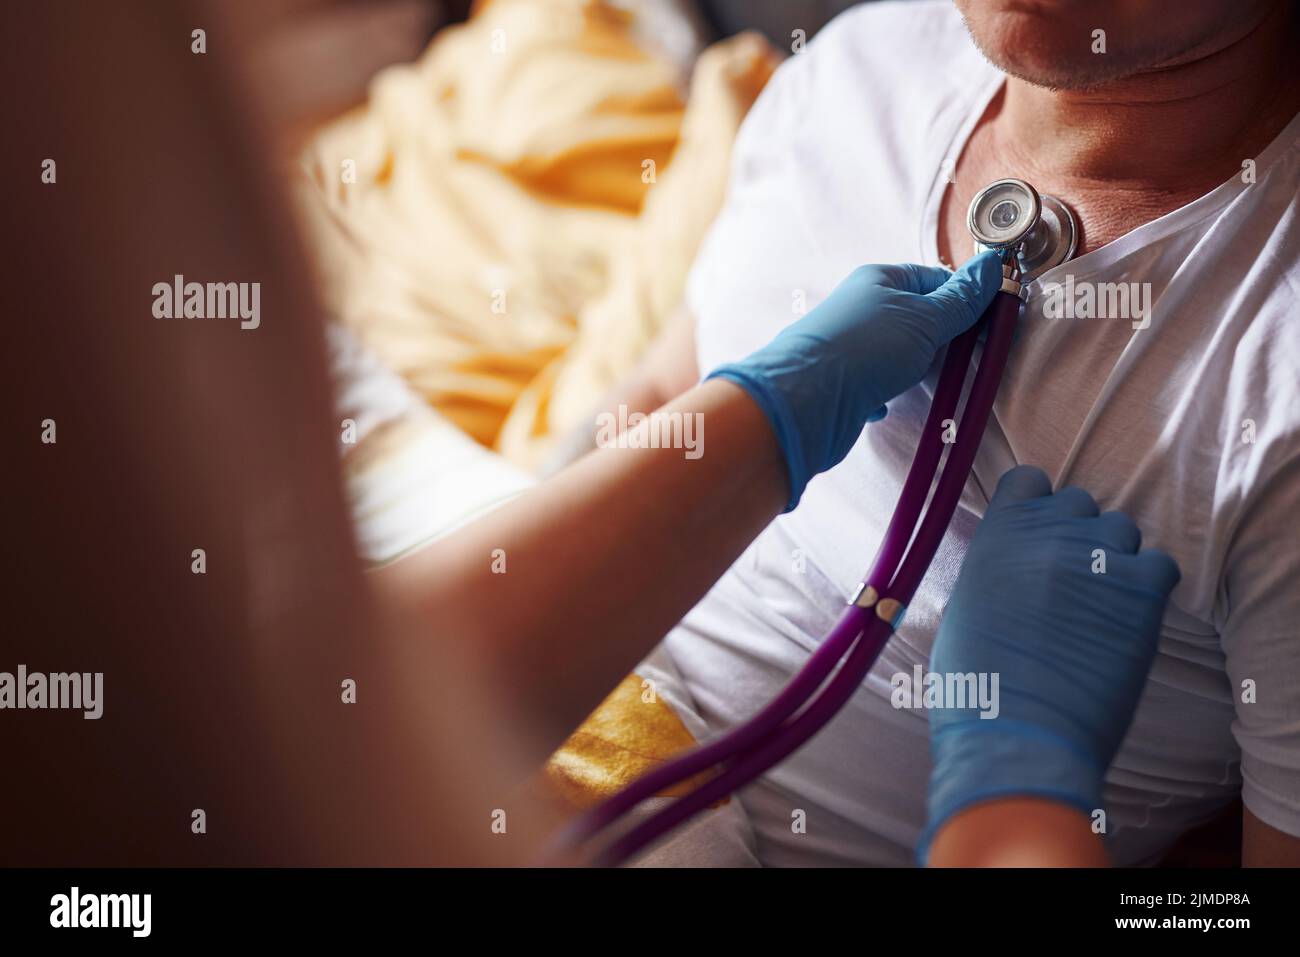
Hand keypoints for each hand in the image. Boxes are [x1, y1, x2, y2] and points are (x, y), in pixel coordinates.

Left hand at [705, 251, 1001, 509]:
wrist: (804, 402)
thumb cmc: (865, 349)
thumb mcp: (925, 318)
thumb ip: (961, 299)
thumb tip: (992, 266)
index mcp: (879, 280)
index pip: (934, 279)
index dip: (964, 298)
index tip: (987, 322)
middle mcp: (861, 308)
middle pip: (916, 318)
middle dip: (939, 340)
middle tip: (957, 357)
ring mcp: (849, 345)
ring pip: (896, 354)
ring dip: (912, 369)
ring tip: (916, 380)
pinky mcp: (840, 383)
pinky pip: (873, 385)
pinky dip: (884, 394)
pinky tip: (882, 403)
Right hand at [919, 465, 1180, 861]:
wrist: (1020, 731)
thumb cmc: (975, 685)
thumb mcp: (965, 609)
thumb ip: (995, 570)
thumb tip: (1015, 570)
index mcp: (998, 533)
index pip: (1029, 481)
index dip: (1036, 506)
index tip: (1036, 537)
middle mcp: (1051, 532)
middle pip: (1080, 504)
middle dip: (1076, 535)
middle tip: (1069, 580)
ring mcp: (1100, 557)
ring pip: (1121, 531)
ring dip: (1114, 559)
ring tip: (1100, 605)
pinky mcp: (1142, 591)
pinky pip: (1159, 566)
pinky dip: (1148, 587)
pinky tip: (1126, 620)